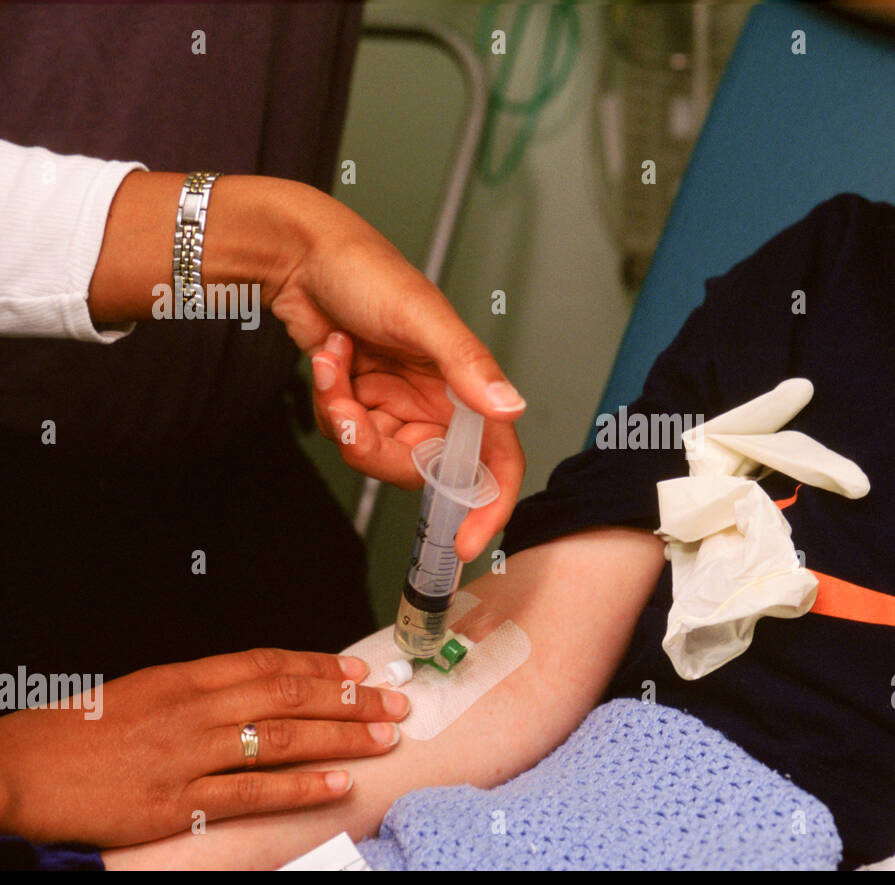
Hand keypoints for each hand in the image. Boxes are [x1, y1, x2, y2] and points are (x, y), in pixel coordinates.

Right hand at [0, 649, 407, 847]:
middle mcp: (196, 710)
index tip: (361, 673)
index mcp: (187, 676)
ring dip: (341, 739)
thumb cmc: (82, 730)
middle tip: (394, 704)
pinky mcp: (178, 802)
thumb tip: (262, 688)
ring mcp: (189, 756)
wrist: (22, 768)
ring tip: (383, 738)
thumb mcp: (147, 689)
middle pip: (290, 697)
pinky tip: (338, 784)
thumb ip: (205, 688)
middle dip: (350, 701)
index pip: (272, 664)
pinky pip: (252, 792)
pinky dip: (301, 787)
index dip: (323, 668)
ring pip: (283, 740)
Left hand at [266, 187, 525, 559]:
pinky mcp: (362, 400)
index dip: (488, 505)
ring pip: (376, 454)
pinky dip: (329, 398)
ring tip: (335, 362)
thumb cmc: (368, 269)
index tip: (465, 540)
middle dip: (375, 447)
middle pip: (421, 469)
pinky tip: (329, 357)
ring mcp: (397, 404)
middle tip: (352, 409)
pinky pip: (346, 432)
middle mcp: (437, 402)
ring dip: (344, 413)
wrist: (302, 253)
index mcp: (467, 384)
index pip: (496, 462)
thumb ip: (468, 366)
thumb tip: (510, 406)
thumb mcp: (422, 317)